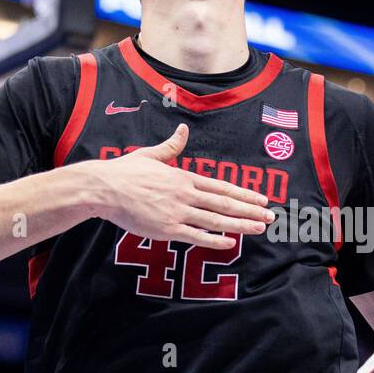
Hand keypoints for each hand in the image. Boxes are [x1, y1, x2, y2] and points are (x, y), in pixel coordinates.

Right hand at [76, 124, 275, 248]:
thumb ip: (171, 147)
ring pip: (216, 220)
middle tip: (270, 216)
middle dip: (250, 210)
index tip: (261, 199)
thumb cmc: (124, 172)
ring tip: (259, 228)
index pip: (221, 187)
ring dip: (240, 225)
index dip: (243, 194)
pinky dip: (215, 239)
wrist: (103, 188)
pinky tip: (231, 242)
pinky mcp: (166, 229)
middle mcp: (185, 194)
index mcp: (183, 177)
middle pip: (224, 203)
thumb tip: (183, 130)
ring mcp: (177, 212)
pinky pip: (196, 236)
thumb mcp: (151, 155)